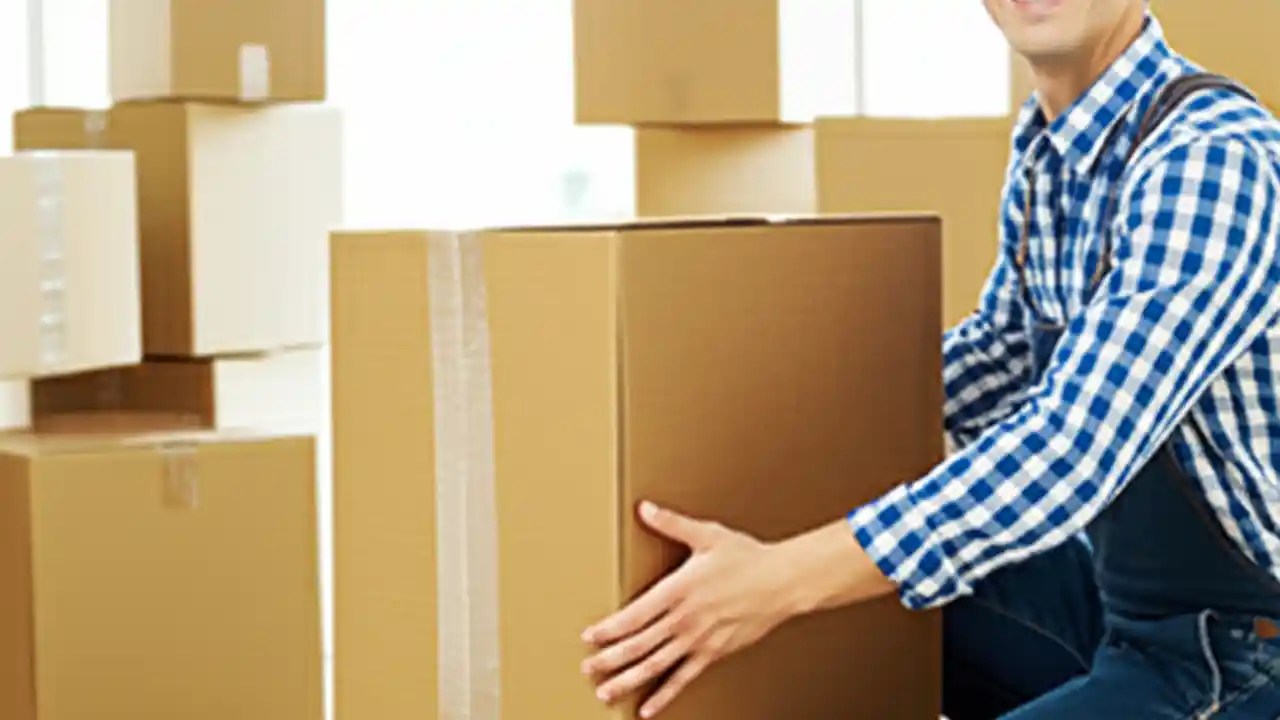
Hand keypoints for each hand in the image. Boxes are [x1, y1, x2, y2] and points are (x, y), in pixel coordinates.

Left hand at [580, 502, 799, 716]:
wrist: (783, 582)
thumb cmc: (748, 558)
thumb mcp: (707, 535)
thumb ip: (672, 523)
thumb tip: (646, 509)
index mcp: (679, 589)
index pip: (635, 615)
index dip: (609, 629)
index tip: (590, 637)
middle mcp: (686, 619)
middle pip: (639, 645)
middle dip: (610, 659)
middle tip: (588, 668)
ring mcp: (699, 640)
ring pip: (656, 665)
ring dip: (628, 680)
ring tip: (606, 691)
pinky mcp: (713, 653)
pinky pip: (683, 678)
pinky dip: (664, 695)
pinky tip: (648, 707)